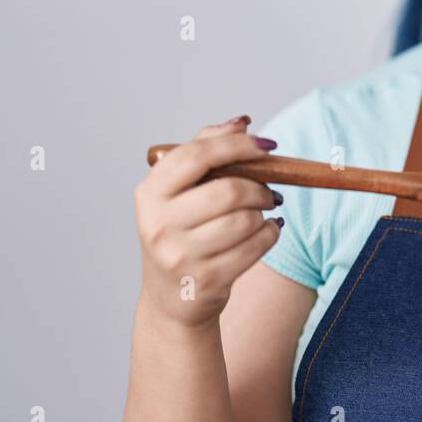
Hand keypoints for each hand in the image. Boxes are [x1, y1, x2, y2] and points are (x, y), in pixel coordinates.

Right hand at [133, 116, 282, 330]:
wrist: (171, 299)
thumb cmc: (180, 233)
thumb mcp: (179, 192)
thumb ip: (205, 150)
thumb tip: (241, 123)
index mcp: (150, 193)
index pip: (196, 156)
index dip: (237, 145)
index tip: (267, 145)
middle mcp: (159, 224)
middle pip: (229, 191)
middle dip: (260, 187)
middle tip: (269, 191)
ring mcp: (180, 256)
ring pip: (246, 220)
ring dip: (264, 213)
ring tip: (263, 213)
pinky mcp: (206, 280)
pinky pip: (256, 247)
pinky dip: (271, 234)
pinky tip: (267, 231)